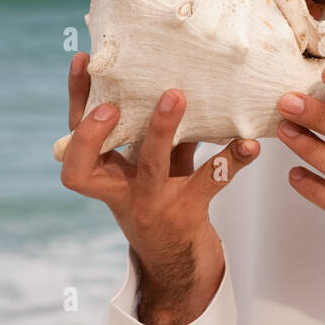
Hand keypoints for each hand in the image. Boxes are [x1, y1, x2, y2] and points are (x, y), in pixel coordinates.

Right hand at [59, 52, 257, 324]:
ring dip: (162, 130)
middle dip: (97, 126)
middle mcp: (120, 190)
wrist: (177, 263)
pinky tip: (250, 144)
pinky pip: (210, 181)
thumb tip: (175, 73)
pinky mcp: (186, 213)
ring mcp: (151, 203)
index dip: (75, 100)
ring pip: (151, 165)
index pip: (74, 136)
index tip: (82, 61)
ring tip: (177, 96)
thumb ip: (156, 130)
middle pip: (94, 158)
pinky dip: (232, 160)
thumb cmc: (162, 198)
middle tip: (112, 98)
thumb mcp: (151, 166)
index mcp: (104, 174)